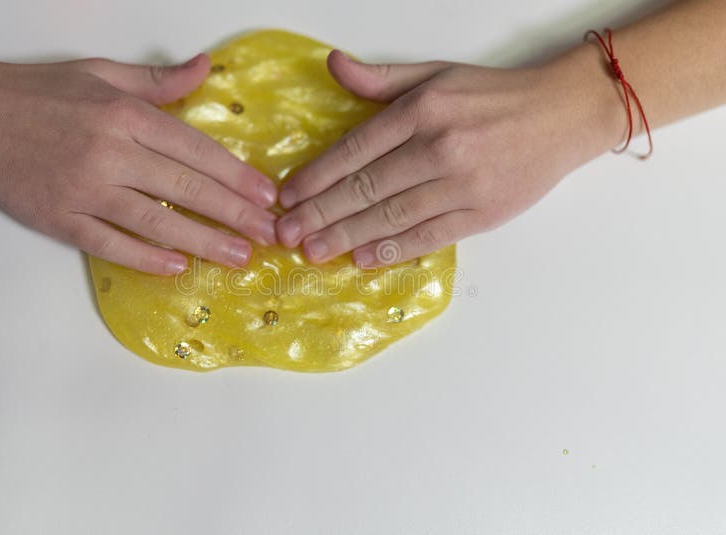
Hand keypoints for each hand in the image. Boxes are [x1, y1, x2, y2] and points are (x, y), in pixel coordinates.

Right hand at [0, 42, 277, 273]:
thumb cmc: (37, 92)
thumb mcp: (101, 73)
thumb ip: (158, 80)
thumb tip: (204, 69)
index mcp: (125, 115)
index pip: (196, 150)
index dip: (237, 176)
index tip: (267, 196)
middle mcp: (109, 153)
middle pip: (186, 189)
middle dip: (235, 215)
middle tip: (270, 235)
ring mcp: (83, 190)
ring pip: (155, 223)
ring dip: (203, 243)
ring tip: (238, 258)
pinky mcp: (58, 218)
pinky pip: (109, 244)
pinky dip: (144, 258)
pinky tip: (177, 267)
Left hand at [275, 49, 621, 266]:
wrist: (561, 115)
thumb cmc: (493, 96)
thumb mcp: (434, 75)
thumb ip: (380, 79)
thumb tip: (332, 64)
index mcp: (421, 110)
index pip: (355, 149)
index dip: (316, 176)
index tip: (288, 195)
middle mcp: (438, 147)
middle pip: (366, 188)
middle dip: (319, 214)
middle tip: (286, 234)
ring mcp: (461, 184)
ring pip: (391, 216)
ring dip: (346, 236)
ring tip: (312, 251)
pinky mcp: (482, 213)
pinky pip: (429, 236)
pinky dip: (393, 249)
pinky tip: (362, 258)